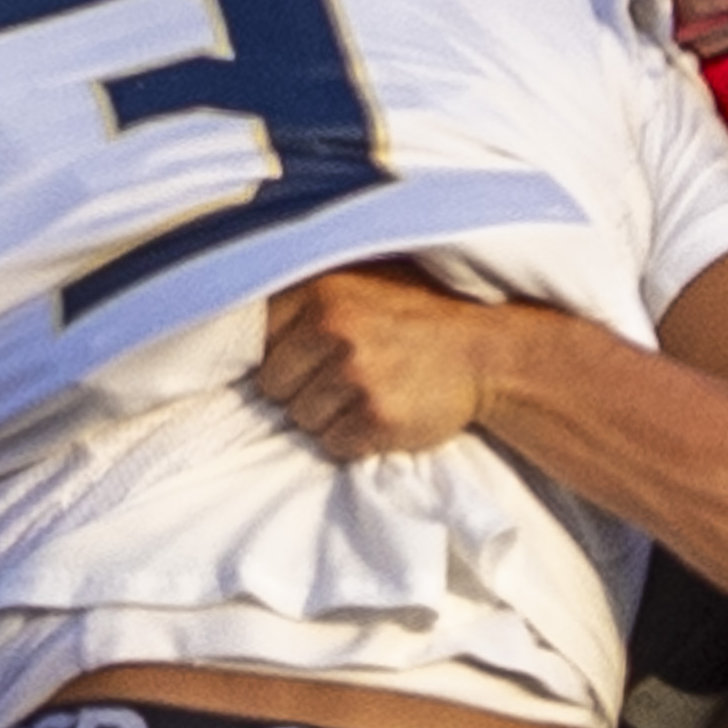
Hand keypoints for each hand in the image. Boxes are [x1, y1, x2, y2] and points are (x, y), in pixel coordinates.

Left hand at [258, 263, 512, 459]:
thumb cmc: (418, 320)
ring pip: (301, 420)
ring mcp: (355, 375)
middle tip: (349, 378)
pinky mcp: (376, 418)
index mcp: (322, 290)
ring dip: (330, 417)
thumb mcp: (363, 283)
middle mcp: (334, 328)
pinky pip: (333, 444)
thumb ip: (308, 296)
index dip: (284, 356)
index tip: (312, 358)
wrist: (487, 354)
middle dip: (303, 390)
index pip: (257, 341)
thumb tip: (240, 323)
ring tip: (370, 394)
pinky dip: (353, 440)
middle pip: (273, 386)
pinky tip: (382, 415)